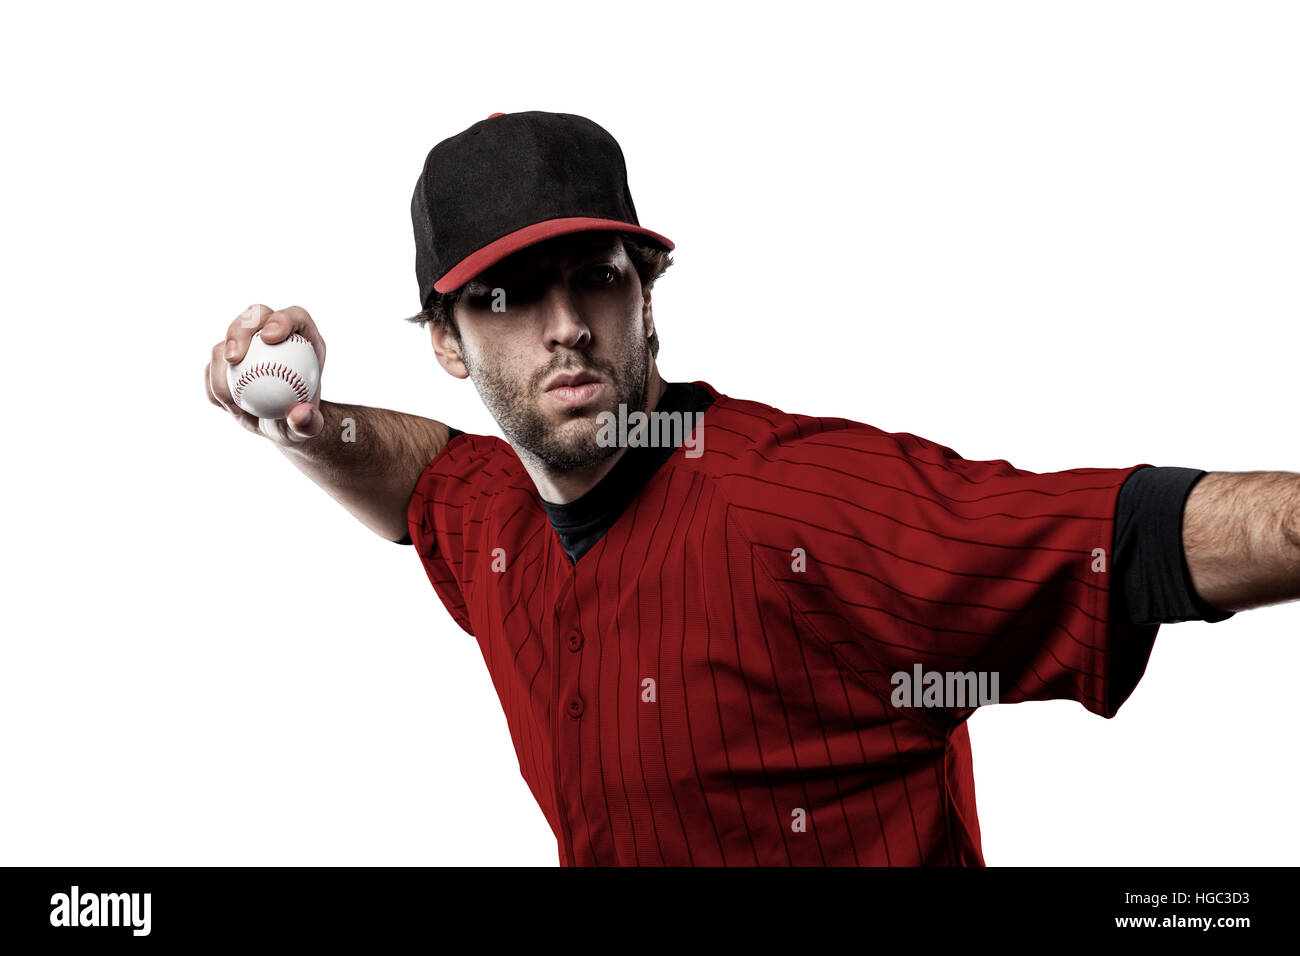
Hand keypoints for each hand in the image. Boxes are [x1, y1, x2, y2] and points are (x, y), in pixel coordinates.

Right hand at [205, 304, 327, 443]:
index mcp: (303, 339)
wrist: (281, 426)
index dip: (282, 319)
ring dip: (220, 369)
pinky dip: (213, 386)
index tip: (270, 338)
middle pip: (254, 316)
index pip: (295, 317)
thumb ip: (310, 422)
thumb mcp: (311, 427)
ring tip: (231, 401)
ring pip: (225, 343)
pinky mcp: (226, 361)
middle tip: (233, 359)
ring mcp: (247, 346)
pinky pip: (211, 368)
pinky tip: (227, 406)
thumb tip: (300, 414)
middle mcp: (273, 335)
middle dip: (239, 330)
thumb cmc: (301, 421)